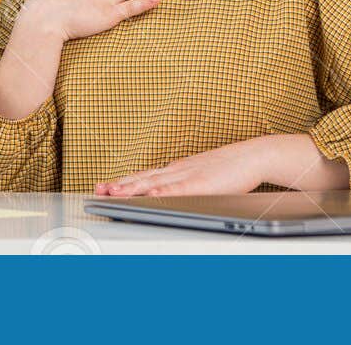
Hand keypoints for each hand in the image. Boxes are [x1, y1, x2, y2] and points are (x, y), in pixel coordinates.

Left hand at [94, 137, 273, 196]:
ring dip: (133, 188)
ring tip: (114, 193)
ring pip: (155, 181)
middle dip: (119, 186)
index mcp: (175, 169)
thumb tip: (167, 195)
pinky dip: (164, 191)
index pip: (143, 175)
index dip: (122, 182)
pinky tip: (152, 195)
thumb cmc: (228, 169)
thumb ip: (183, 185)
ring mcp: (188, 174)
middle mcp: (177, 170)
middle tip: (99, 191)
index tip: (103, 187)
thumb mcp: (199, 176)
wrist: (252, 156)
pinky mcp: (203, 182)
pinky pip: (180, 187)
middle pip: (142, 178)